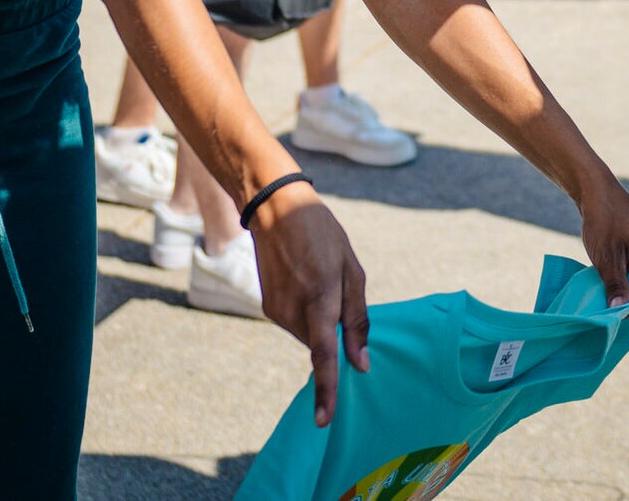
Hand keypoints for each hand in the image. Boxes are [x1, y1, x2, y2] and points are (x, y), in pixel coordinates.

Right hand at [249, 182, 369, 425]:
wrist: (274, 209)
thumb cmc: (322, 234)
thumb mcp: (352, 269)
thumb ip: (357, 319)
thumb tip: (361, 363)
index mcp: (320, 299)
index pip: (324, 355)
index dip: (327, 389)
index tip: (324, 419)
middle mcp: (293, 310)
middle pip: (320, 344)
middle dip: (333, 333)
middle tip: (338, 292)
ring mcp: (276, 310)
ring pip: (307, 335)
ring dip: (318, 321)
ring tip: (318, 278)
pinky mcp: (267, 308)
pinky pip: (294, 324)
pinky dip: (305, 314)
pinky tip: (304, 282)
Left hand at [577, 176, 628, 322]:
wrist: (603, 196)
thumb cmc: (604, 221)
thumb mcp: (606, 256)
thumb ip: (615, 285)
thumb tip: (618, 312)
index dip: (623, 308)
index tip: (601, 302)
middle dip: (627, 303)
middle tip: (604, 290)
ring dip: (628, 296)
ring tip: (610, 279)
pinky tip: (616, 275)